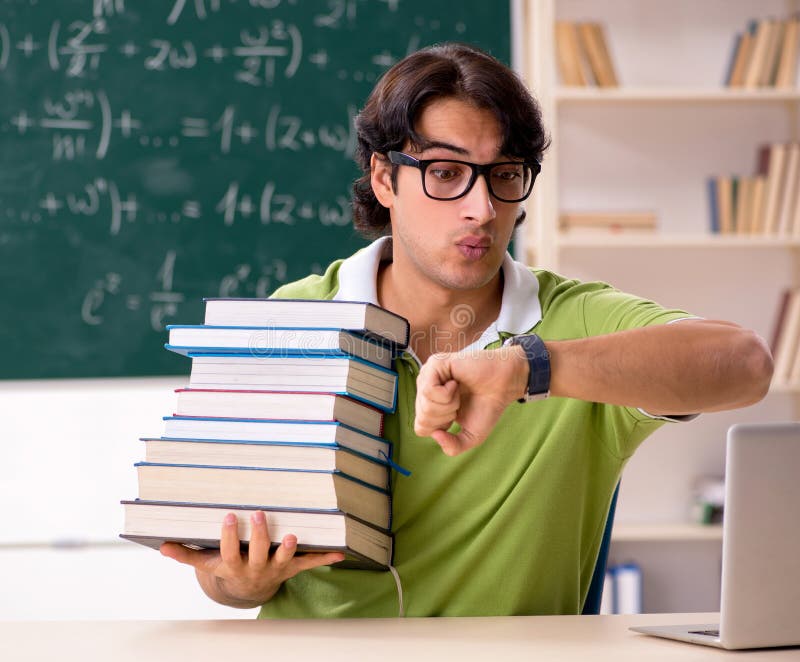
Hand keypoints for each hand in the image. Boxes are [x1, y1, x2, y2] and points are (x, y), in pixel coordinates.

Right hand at [160, 510, 344, 607]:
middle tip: (260, 514)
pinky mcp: (292, 568)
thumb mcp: (206, 564)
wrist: (247, 591)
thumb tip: (163, 547)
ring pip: (284, 560)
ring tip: (294, 536)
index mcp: (234, 567)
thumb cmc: (226, 568)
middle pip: (258, 553)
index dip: (229, 537)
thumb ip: (187, 555)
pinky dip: (325, 558)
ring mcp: (276, 569)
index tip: (229, 517)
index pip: (229, 552)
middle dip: (259, 535)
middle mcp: (256, 569)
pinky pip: (309, 564)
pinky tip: (340, 554)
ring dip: (290, 549)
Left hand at [414, 346, 528, 455]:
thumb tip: (435, 435)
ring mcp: (428, 375)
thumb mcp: (469, 437)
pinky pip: (429, 391)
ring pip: (425, 405)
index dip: (442, 428)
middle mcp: (424, 389)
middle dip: (447, 417)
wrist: (504, 384)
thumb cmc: (487, 406)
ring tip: (459, 392)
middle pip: (423, 418)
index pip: (421, 428)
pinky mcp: (435, 363)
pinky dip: (448, 394)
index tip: (457, 415)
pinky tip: (456, 383)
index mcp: (429, 404)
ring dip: (449, 405)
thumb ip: (452, 447)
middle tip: (460, 402)